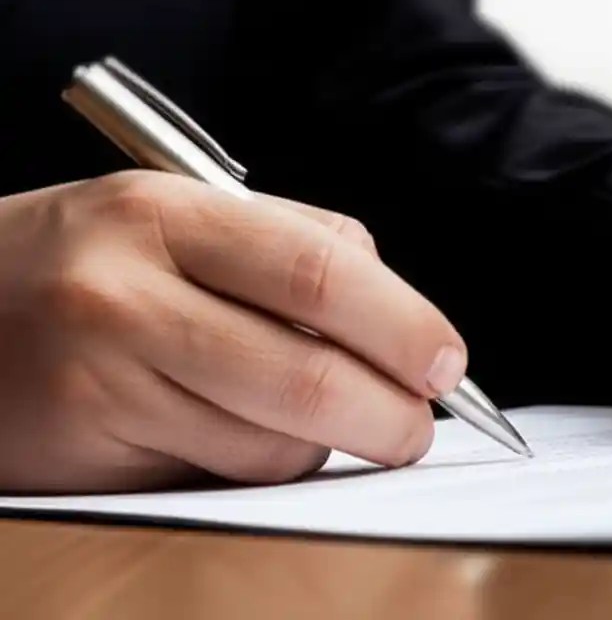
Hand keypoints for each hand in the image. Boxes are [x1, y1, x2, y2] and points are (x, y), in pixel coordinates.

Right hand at [0, 171, 465, 492]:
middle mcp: (125, 293)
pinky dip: (259, 466)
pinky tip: (236, 431)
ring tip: (312, 418)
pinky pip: (221, 478)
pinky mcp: (87, 451)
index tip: (447, 363)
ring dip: (322, 445)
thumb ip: (291, 247)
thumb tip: (402, 317)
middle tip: (417, 426)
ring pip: (273, 444)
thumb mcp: (173, 217)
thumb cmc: (85, 264)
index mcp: (164, 213)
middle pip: (309, 375)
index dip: (403, 325)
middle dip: (392, 415)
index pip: (320, 271)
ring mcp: (101, 378)